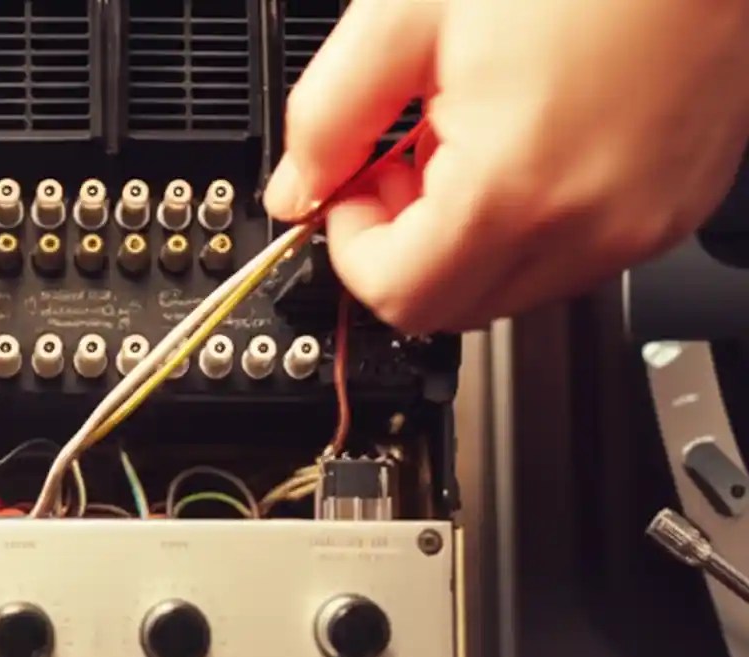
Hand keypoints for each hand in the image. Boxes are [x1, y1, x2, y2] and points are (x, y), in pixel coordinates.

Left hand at [265, 0, 748, 331]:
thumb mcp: (407, 15)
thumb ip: (330, 117)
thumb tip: (297, 189)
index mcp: (514, 191)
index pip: (398, 298)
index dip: (352, 247)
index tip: (350, 192)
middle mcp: (590, 229)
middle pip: (454, 308)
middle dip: (406, 245)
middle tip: (404, 160)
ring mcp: (643, 225)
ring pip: (513, 287)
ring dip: (468, 234)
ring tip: (475, 133)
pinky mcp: (677, 207)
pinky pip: (576, 253)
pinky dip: (532, 219)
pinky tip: (531, 138)